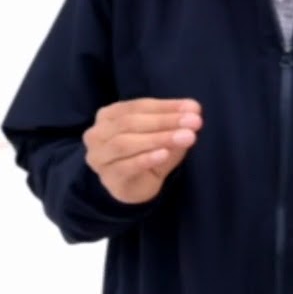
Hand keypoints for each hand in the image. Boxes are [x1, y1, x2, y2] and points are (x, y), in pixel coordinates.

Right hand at [83, 98, 201, 203]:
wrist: (133, 187)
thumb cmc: (146, 152)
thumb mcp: (162, 133)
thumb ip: (175, 121)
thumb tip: (193, 109)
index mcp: (110, 115)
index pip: (139, 106)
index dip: (167, 106)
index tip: (194, 108)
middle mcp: (98, 133)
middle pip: (131, 122)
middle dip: (165, 121)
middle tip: (194, 122)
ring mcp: (99, 156)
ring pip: (126, 143)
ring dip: (159, 139)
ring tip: (186, 137)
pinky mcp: (108, 177)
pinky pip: (126, 166)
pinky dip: (146, 159)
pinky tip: (164, 154)